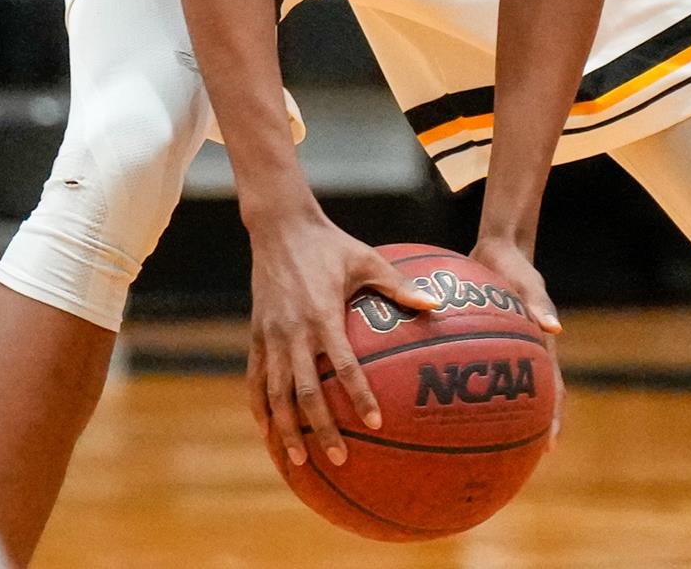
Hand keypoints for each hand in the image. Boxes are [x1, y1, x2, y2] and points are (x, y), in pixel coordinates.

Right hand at [246, 212, 437, 468]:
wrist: (280, 228)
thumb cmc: (330, 244)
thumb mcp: (367, 260)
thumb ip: (398, 285)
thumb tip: (436, 304)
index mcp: (323, 315)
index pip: (344, 366)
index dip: (359, 396)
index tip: (376, 424)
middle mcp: (293, 332)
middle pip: (306, 392)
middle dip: (320, 429)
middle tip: (339, 458)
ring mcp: (270, 336)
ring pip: (275, 393)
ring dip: (286, 429)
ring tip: (297, 462)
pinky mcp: (255, 335)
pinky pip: (254, 379)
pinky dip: (259, 408)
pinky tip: (267, 431)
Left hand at [469, 234, 565, 447]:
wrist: (499, 246)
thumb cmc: (515, 264)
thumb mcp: (528, 280)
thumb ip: (539, 302)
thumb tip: (556, 328)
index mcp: (541, 347)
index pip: (552, 391)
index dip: (551, 420)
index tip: (546, 448)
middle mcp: (524, 353)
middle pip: (529, 399)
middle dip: (524, 429)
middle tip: (513, 458)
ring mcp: (503, 349)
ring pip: (499, 388)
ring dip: (492, 414)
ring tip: (470, 442)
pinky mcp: (482, 340)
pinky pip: (471, 366)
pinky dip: (462, 383)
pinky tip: (437, 397)